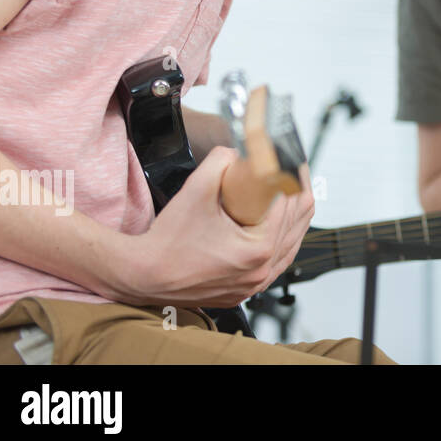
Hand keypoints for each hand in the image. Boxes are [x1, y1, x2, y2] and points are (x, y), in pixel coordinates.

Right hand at [104, 146, 314, 307]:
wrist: (142, 275)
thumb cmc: (167, 241)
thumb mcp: (196, 189)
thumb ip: (221, 161)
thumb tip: (240, 151)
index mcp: (258, 248)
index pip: (290, 204)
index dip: (292, 178)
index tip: (292, 162)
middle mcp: (261, 270)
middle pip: (297, 223)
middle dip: (295, 193)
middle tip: (292, 171)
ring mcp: (255, 283)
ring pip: (292, 244)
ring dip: (294, 218)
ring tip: (289, 194)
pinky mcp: (246, 289)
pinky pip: (278, 262)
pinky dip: (283, 241)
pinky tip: (280, 227)